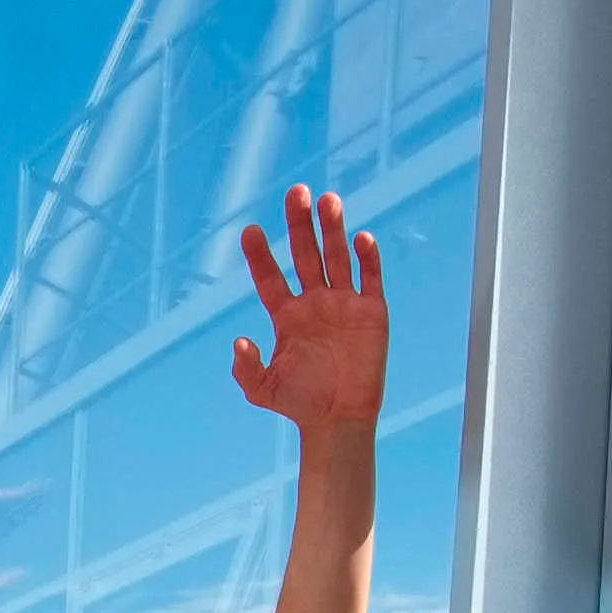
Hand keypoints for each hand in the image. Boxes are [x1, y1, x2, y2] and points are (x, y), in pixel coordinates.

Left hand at [227, 185, 389, 438]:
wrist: (338, 420)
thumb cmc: (300, 404)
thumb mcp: (262, 389)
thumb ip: (245, 368)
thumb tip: (239, 340)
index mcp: (286, 315)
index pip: (270, 277)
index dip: (260, 254)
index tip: (249, 230)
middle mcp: (314, 302)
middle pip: (305, 254)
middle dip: (299, 224)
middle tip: (295, 192)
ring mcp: (343, 304)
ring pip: (337, 257)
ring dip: (333, 229)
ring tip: (328, 200)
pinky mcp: (371, 312)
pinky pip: (370, 279)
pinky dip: (367, 258)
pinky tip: (361, 238)